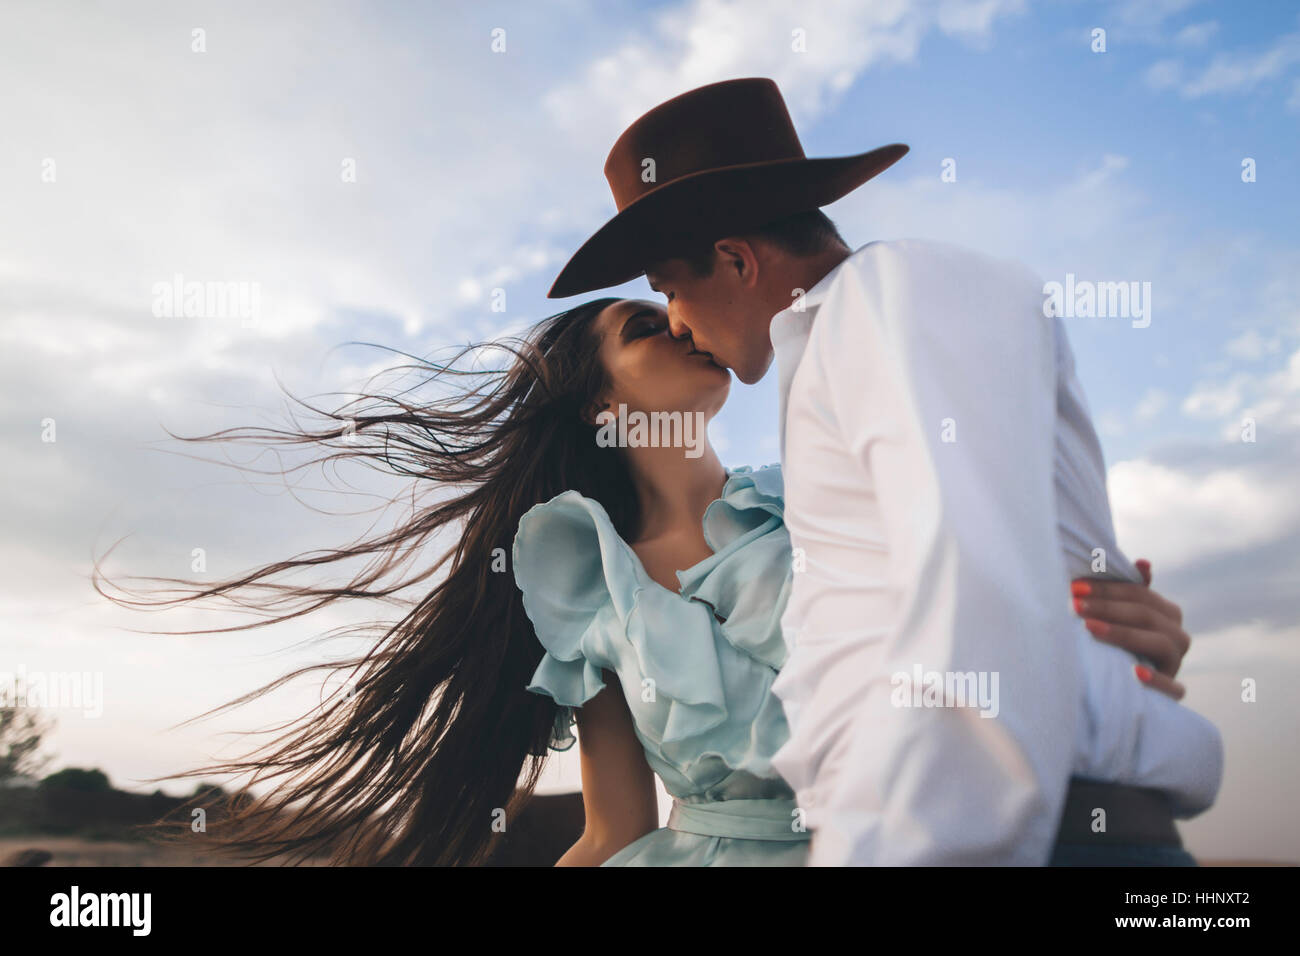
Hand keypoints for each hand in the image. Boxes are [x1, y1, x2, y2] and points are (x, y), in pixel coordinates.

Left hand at [1070, 559, 1189, 700]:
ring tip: (1089, 628)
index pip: (1140, 594)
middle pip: (1146, 615)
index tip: (1074, 587)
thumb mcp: (1119, 615)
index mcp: (1167, 612)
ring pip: (1159, 643)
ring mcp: (1177, 663)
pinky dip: (1156, 680)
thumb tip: (1143, 562)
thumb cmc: (1117, 642)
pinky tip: (1135, 673)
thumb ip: (1128, 589)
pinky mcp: (1174, 692)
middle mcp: (1177, 635)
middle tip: (1073, 605)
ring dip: (1123, 634)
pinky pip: (1173, 687)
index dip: (1106, 589)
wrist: (1123, 686)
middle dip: (1107, 608)